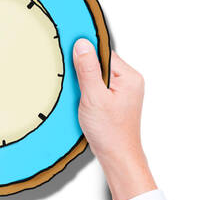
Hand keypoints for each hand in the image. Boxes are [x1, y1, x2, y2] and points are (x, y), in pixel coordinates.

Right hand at [71, 39, 154, 199]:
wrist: (117, 155)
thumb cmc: (110, 131)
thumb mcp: (94, 97)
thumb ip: (88, 69)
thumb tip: (82, 44)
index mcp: (129, 77)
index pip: (103, 53)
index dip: (85, 56)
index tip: (70, 61)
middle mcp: (129, 81)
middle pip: (99, 63)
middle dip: (84, 72)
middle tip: (77, 86)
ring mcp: (123, 90)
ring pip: (97, 74)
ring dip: (85, 82)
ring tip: (81, 97)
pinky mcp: (115, 98)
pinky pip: (97, 85)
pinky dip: (87, 90)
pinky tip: (83, 101)